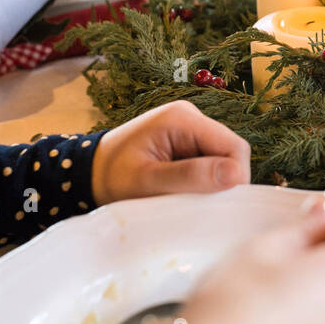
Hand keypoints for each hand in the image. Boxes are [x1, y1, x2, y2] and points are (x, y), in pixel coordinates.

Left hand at [90, 101, 249, 205]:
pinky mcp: (187, 143)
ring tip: (186, 198)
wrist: (88, 174)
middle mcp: (191, 117)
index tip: (219, 205)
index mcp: (183, 118)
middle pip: (231, 152)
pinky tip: (183, 192)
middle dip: (222, 181)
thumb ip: (190, 176)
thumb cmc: (112, 177)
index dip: (235, 177)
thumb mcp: (148, 181)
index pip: (234, 146)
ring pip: (222, 160)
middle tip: (199, 204)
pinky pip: (209, 162)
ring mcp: (190, 130)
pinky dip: (202, 181)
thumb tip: (235, 176)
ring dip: (211, 183)